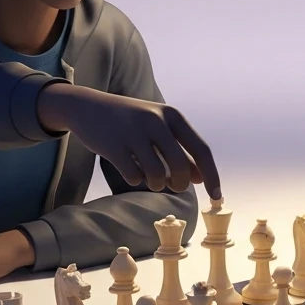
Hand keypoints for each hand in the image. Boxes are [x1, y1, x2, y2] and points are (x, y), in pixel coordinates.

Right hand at [38, 84, 221, 200]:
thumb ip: (181, 152)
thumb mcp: (159, 129)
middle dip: (179, 184)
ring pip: (158, 176)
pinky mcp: (113, 145)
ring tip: (148, 176)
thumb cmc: (130, 122)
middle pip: (182, 168)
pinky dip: (135, 179)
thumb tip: (200, 178)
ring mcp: (133, 132)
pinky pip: (134, 176)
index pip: (202, 150)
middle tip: (172, 185)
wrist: (87, 107)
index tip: (217, 198)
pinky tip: (129, 169)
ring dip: (156, 184)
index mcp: (172, 116)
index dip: (212, 177)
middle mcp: (156, 120)